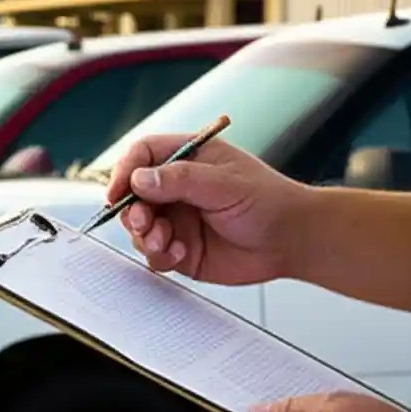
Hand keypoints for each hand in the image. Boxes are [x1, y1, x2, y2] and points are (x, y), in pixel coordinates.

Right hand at [106, 134, 310, 284]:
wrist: (292, 242)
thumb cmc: (269, 202)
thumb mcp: (225, 184)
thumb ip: (181, 180)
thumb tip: (139, 178)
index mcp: (188, 158)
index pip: (142, 155)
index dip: (125, 171)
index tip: (118, 192)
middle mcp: (176, 188)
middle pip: (133, 194)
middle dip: (132, 211)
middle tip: (143, 223)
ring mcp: (176, 218)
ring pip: (139, 227)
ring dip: (145, 236)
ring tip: (167, 242)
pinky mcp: (179, 248)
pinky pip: (153, 254)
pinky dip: (160, 256)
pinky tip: (181, 254)